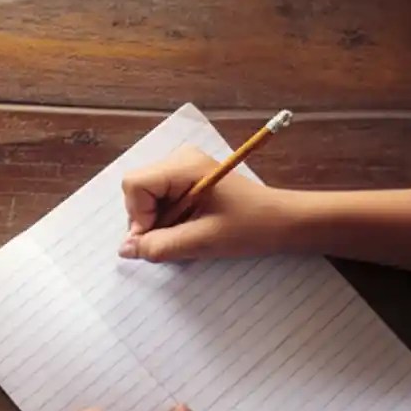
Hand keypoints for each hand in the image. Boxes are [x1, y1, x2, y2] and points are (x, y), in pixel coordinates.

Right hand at [119, 146, 302, 261]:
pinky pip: (160, 200)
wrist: (285, 221)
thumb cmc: (251, 227)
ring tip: (187, 233)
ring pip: (146, 198)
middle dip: (146, 220)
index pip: (134, 185)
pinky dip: (167, 220)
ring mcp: (183, 168)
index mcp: (184, 165)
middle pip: (137, 191)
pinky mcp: (187, 180)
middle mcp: (179, 159)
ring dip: (158, 223)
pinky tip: (189, 228)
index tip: (155, 239)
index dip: (137, 216)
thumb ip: (159, 246)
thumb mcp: (202, 241)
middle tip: (174, 239)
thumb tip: (125, 250)